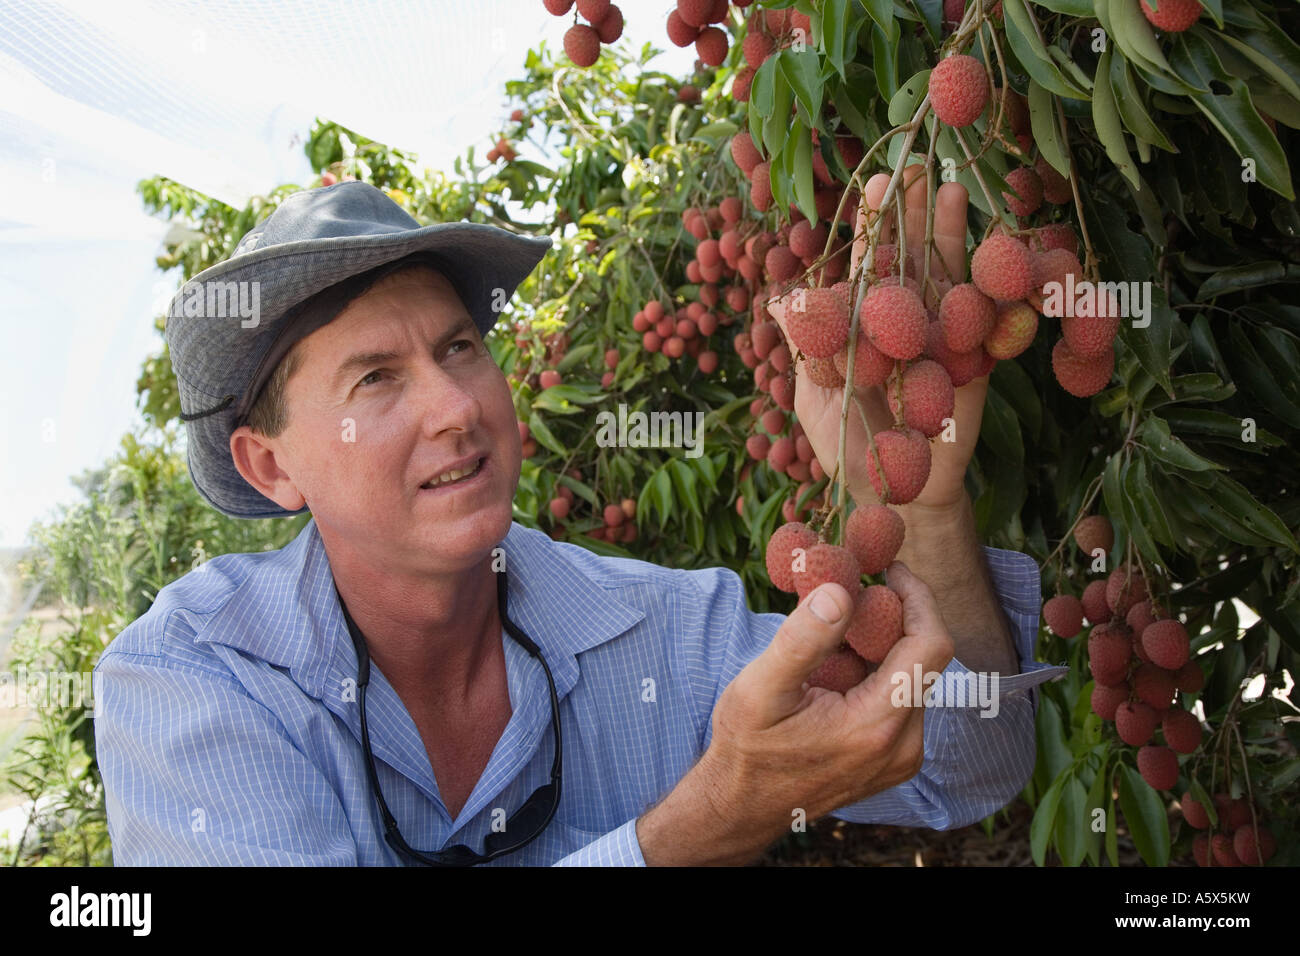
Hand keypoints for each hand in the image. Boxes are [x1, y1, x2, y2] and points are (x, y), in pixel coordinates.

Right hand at [637, 573, 953, 864]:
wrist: (743, 806)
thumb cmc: (747, 748)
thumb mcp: (760, 689)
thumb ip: (802, 641)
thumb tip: (840, 591)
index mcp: (877, 726)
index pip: (931, 645)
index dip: (917, 597)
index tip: (890, 568)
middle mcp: (904, 745)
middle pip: (924, 658)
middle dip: (892, 617)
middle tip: (851, 590)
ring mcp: (902, 755)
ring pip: (912, 675)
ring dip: (882, 644)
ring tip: (834, 632)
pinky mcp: (894, 757)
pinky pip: (901, 697)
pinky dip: (876, 670)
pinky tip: (836, 667)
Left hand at [766, 169, 987, 510]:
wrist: (898, 500)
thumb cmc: (847, 451)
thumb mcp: (814, 401)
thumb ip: (806, 350)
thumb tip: (777, 301)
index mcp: (861, 325)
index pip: (868, 265)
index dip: (874, 226)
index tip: (877, 184)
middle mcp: (903, 323)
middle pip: (910, 257)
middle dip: (914, 212)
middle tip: (918, 162)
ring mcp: (942, 338)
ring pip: (948, 276)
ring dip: (950, 233)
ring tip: (951, 184)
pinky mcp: (976, 362)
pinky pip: (986, 319)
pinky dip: (992, 286)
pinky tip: (999, 250)